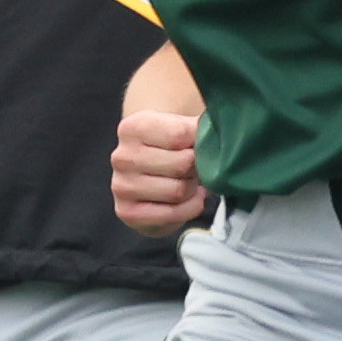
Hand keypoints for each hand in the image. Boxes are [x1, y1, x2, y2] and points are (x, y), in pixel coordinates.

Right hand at [111, 110, 205, 235]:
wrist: (152, 174)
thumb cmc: (173, 146)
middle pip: (182, 164)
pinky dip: (190, 207)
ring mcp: (121, 186)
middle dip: (197, 167)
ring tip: (190, 181)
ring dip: (193, 188)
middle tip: (196, 167)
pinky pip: (173, 213)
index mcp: (133, 127)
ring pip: (178, 191)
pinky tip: (188, 198)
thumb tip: (220, 133)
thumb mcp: (185, 126)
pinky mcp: (127, 212)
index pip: (179, 135)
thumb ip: (201, 127)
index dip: (200, 141)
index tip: (199, 143)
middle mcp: (122, 157)